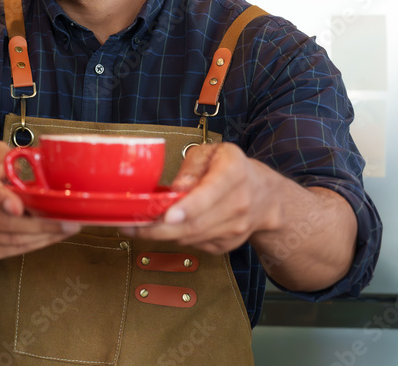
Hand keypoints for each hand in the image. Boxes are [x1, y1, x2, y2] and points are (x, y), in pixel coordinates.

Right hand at [0, 140, 78, 261]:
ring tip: (66, 229)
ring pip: (10, 240)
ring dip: (42, 236)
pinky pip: (10, 251)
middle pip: (3, 221)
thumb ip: (0, 156)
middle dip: (39, 223)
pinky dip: (34, 245)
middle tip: (68, 222)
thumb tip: (11, 170)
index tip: (19, 207)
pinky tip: (50, 236)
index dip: (1, 198)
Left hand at [131, 142, 280, 253]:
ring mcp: (235, 228)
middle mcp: (238, 204)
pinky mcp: (227, 244)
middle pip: (195, 223)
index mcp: (234, 174)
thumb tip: (175, 189)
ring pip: (191, 237)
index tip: (168, 215)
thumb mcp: (213, 152)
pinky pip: (194, 244)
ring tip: (136, 226)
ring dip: (160, 235)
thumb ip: (192, 166)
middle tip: (131, 225)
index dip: (189, 207)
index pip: (211, 193)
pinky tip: (162, 228)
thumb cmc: (232, 168)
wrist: (266, 196)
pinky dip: (175, 237)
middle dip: (158, 228)